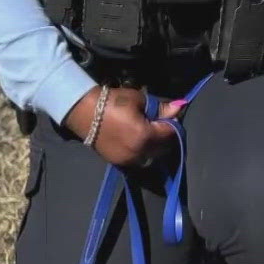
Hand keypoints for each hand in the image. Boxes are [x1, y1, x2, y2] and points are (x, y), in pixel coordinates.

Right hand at [65, 86, 184, 167]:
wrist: (84, 112)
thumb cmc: (112, 102)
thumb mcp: (139, 100)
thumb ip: (161, 108)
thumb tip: (179, 108)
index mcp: (145, 137)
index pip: (171, 133)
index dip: (174, 123)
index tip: (173, 114)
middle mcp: (139, 153)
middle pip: (164, 149)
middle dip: (167, 137)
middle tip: (163, 123)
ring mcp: (129, 161)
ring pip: (153, 157)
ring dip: (157, 147)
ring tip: (151, 133)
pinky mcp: (119, 163)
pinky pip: (140, 160)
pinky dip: (144, 152)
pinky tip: (139, 140)